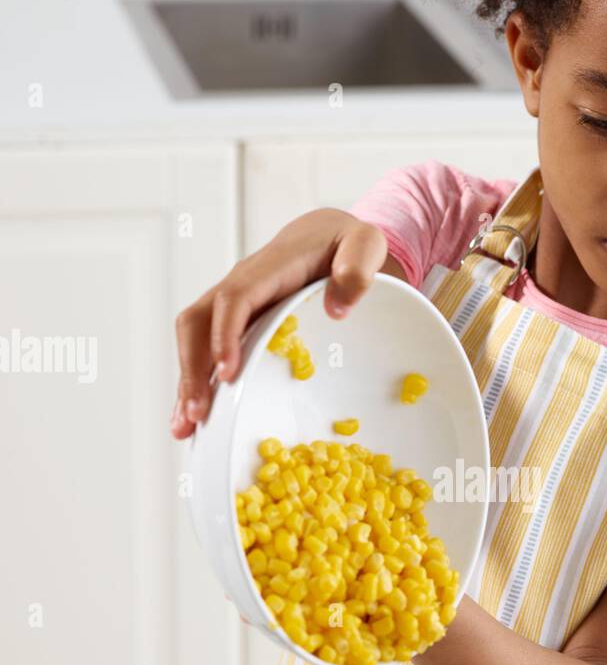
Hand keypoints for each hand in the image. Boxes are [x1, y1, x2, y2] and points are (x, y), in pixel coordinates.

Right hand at [170, 209, 388, 438]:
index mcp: (270, 267)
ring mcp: (232, 304)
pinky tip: (194, 417)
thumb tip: (336, 308)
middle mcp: (241, 284)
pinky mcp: (233, 322)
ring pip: (194, 339)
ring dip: (187, 382)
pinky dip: (197, 382)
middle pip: (199, 321)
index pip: (235, 298)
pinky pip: (204, 348)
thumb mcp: (365, 245)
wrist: (329, 236)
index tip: (228, 374)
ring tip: (184, 428)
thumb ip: (357, 269)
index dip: (225, 334)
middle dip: (193, 368)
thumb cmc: (348, 243)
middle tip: (198, 414)